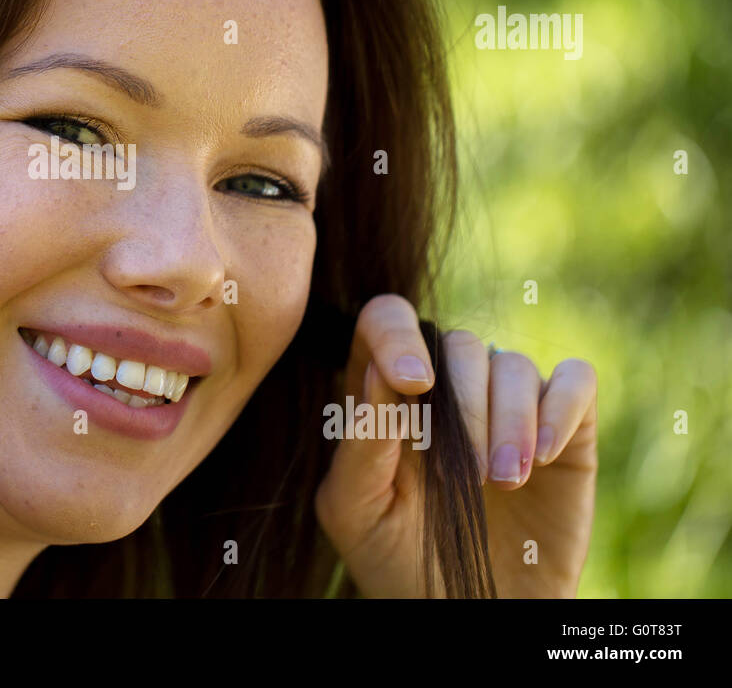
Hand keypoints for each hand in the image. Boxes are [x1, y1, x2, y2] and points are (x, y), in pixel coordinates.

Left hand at [314, 294, 596, 596]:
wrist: (471, 611)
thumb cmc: (397, 560)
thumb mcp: (356, 510)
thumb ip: (360, 443)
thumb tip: (379, 369)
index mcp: (386, 393)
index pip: (385, 319)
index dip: (395, 332)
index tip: (411, 382)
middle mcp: (448, 386)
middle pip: (457, 345)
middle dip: (464, 407)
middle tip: (466, 475)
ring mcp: (507, 403)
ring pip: (512, 363)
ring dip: (509, 421)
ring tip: (503, 483)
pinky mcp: (565, 427)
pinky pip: (575, 380)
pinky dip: (561, 409)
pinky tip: (543, 458)